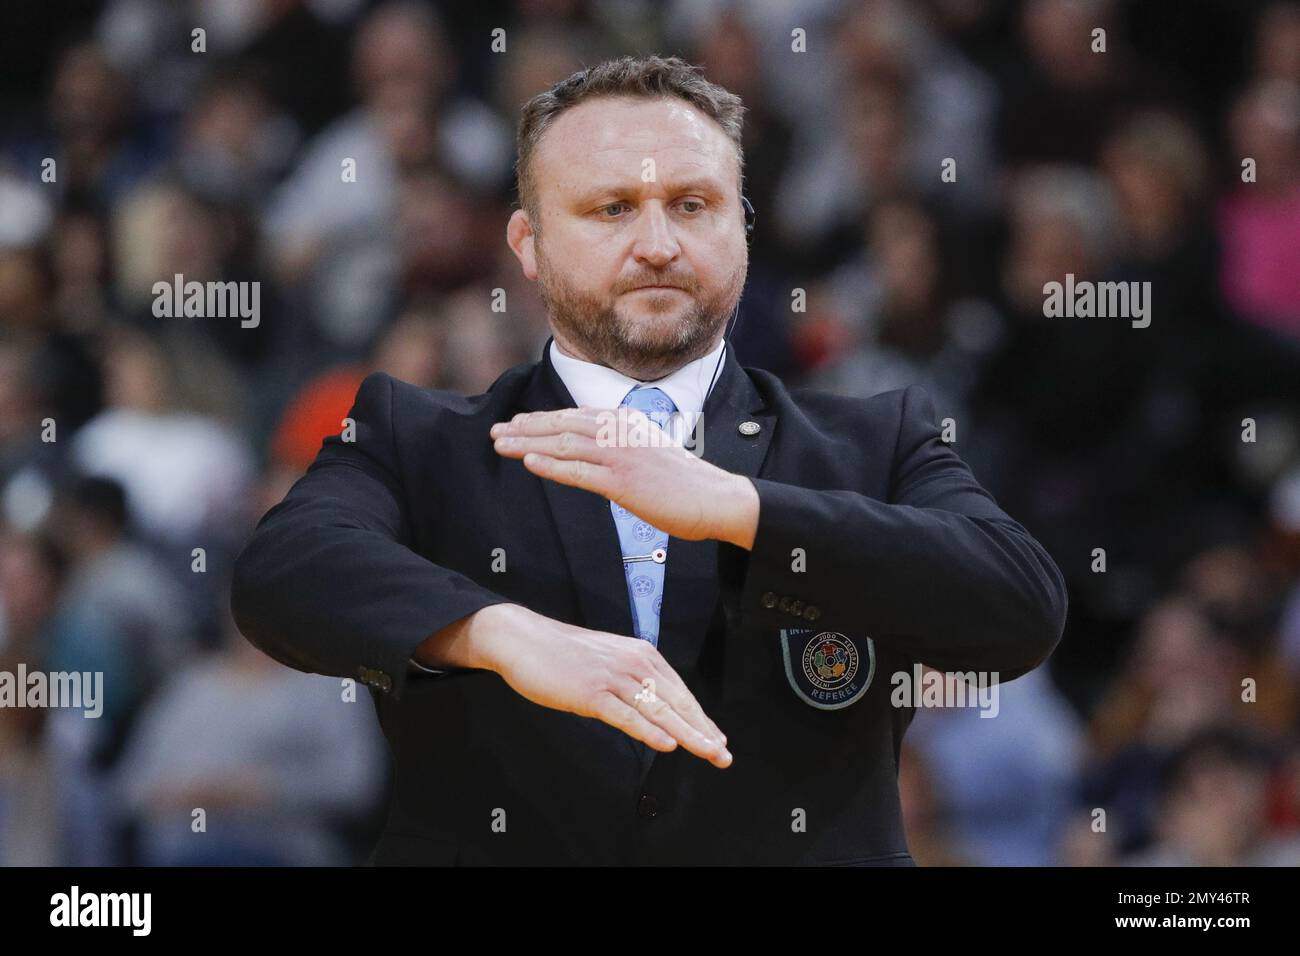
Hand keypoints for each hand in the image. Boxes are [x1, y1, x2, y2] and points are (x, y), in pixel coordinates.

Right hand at [474, 604, 731, 767]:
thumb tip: (652, 705)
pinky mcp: (592, 692)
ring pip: (659, 710)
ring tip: (708, 753)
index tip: (718, 740)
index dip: (700, 718)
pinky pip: (627, 715)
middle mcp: (634, 663)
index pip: (679, 692)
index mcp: (641, 654)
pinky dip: (649, 731)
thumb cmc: (562, 654)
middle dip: (702, 730)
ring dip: (687, 734)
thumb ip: (631, 679)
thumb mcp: (607, 661)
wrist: (523, 639)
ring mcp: (613, 677)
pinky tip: (667, 744)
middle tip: (723, 756)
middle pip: (677, 702)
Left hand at [490, 407, 757, 547]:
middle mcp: (621, 432)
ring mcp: (621, 455)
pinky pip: (579, 471)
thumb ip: (621, 448)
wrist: (717, 498)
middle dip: (526, 428)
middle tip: (497, 432)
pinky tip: (530, 463)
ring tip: (501, 445)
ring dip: (528, 444)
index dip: (543, 419)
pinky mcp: (623, 481)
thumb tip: (595, 454)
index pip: (576, 416)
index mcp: (627, 422)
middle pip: (563, 425)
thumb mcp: (649, 453)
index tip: (518, 423)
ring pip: (564, 444)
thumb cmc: (686, 483)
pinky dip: (551, 466)